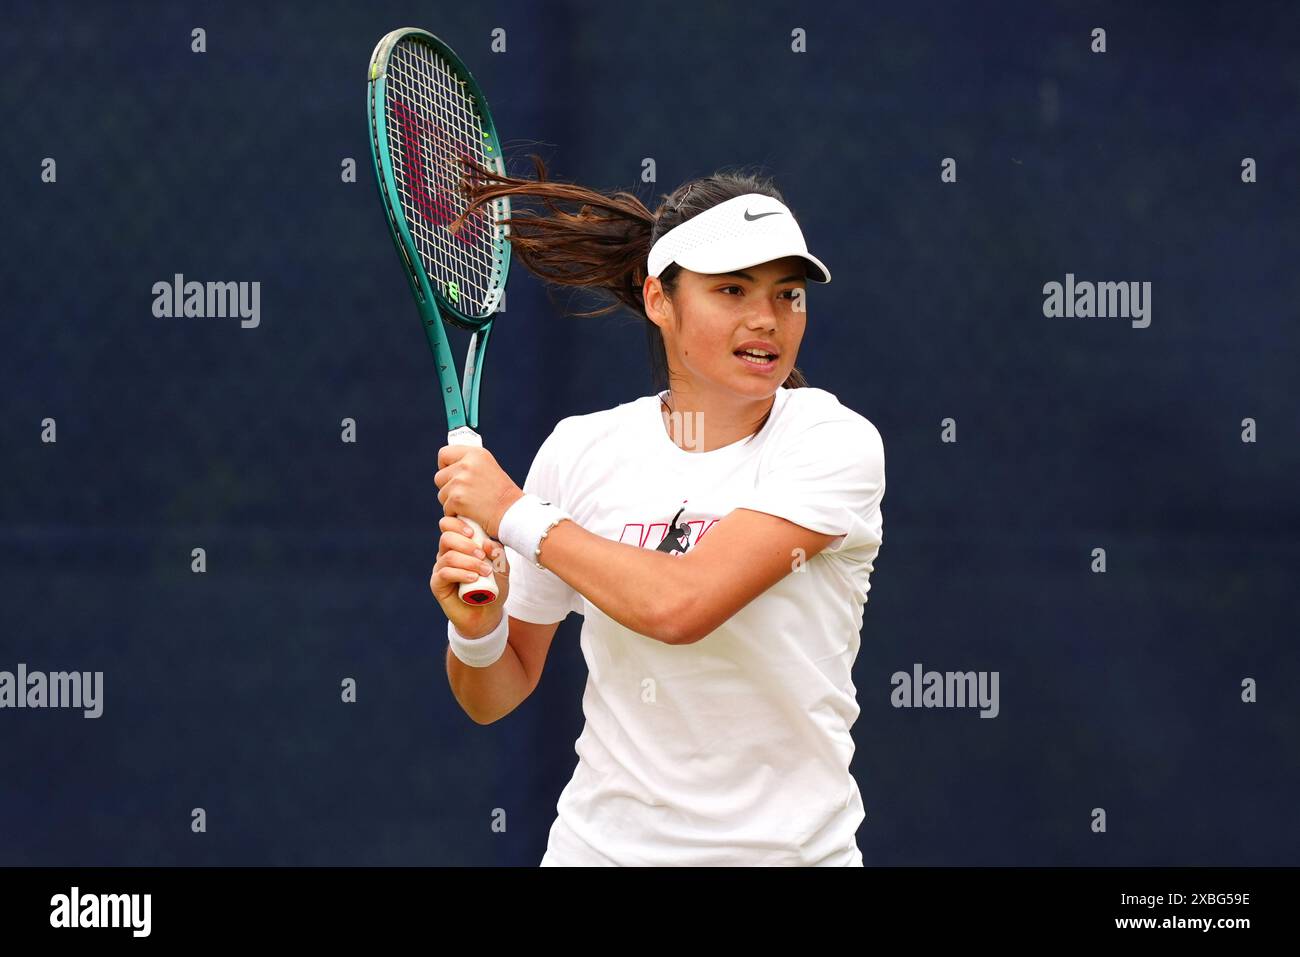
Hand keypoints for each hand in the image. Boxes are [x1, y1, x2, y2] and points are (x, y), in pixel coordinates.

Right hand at [431, 515, 511, 636]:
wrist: (486, 614)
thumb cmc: (493, 587)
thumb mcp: (502, 568)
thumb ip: (498, 553)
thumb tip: (487, 543)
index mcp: (460, 544)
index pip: (450, 525)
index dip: (459, 524)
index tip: (475, 532)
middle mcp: (447, 553)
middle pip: (446, 537)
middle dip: (465, 543)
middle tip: (482, 554)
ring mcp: (441, 568)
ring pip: (448, 556)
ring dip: (468, 561)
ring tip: (485, 571)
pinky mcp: (437, 584)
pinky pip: (445, 573)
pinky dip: (460, 573)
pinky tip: (473, 578)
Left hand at [434, 445, 524, 538]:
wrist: (512, 513)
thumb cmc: (502, 495)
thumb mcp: (489, 469)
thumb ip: (470, 464)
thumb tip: (449, 466)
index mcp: (475, 454)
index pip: (444, 453)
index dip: (445, 466)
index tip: (450, 474)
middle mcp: (467, 464)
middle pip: (439, 477)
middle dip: (448, 488)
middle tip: (466, 494)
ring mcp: (461, 481)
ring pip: (442, 494)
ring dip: (452, 502)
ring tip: (471, 504)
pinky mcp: (457, 498)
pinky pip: (446, 508)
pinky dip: (455, 514)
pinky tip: (470, 513)